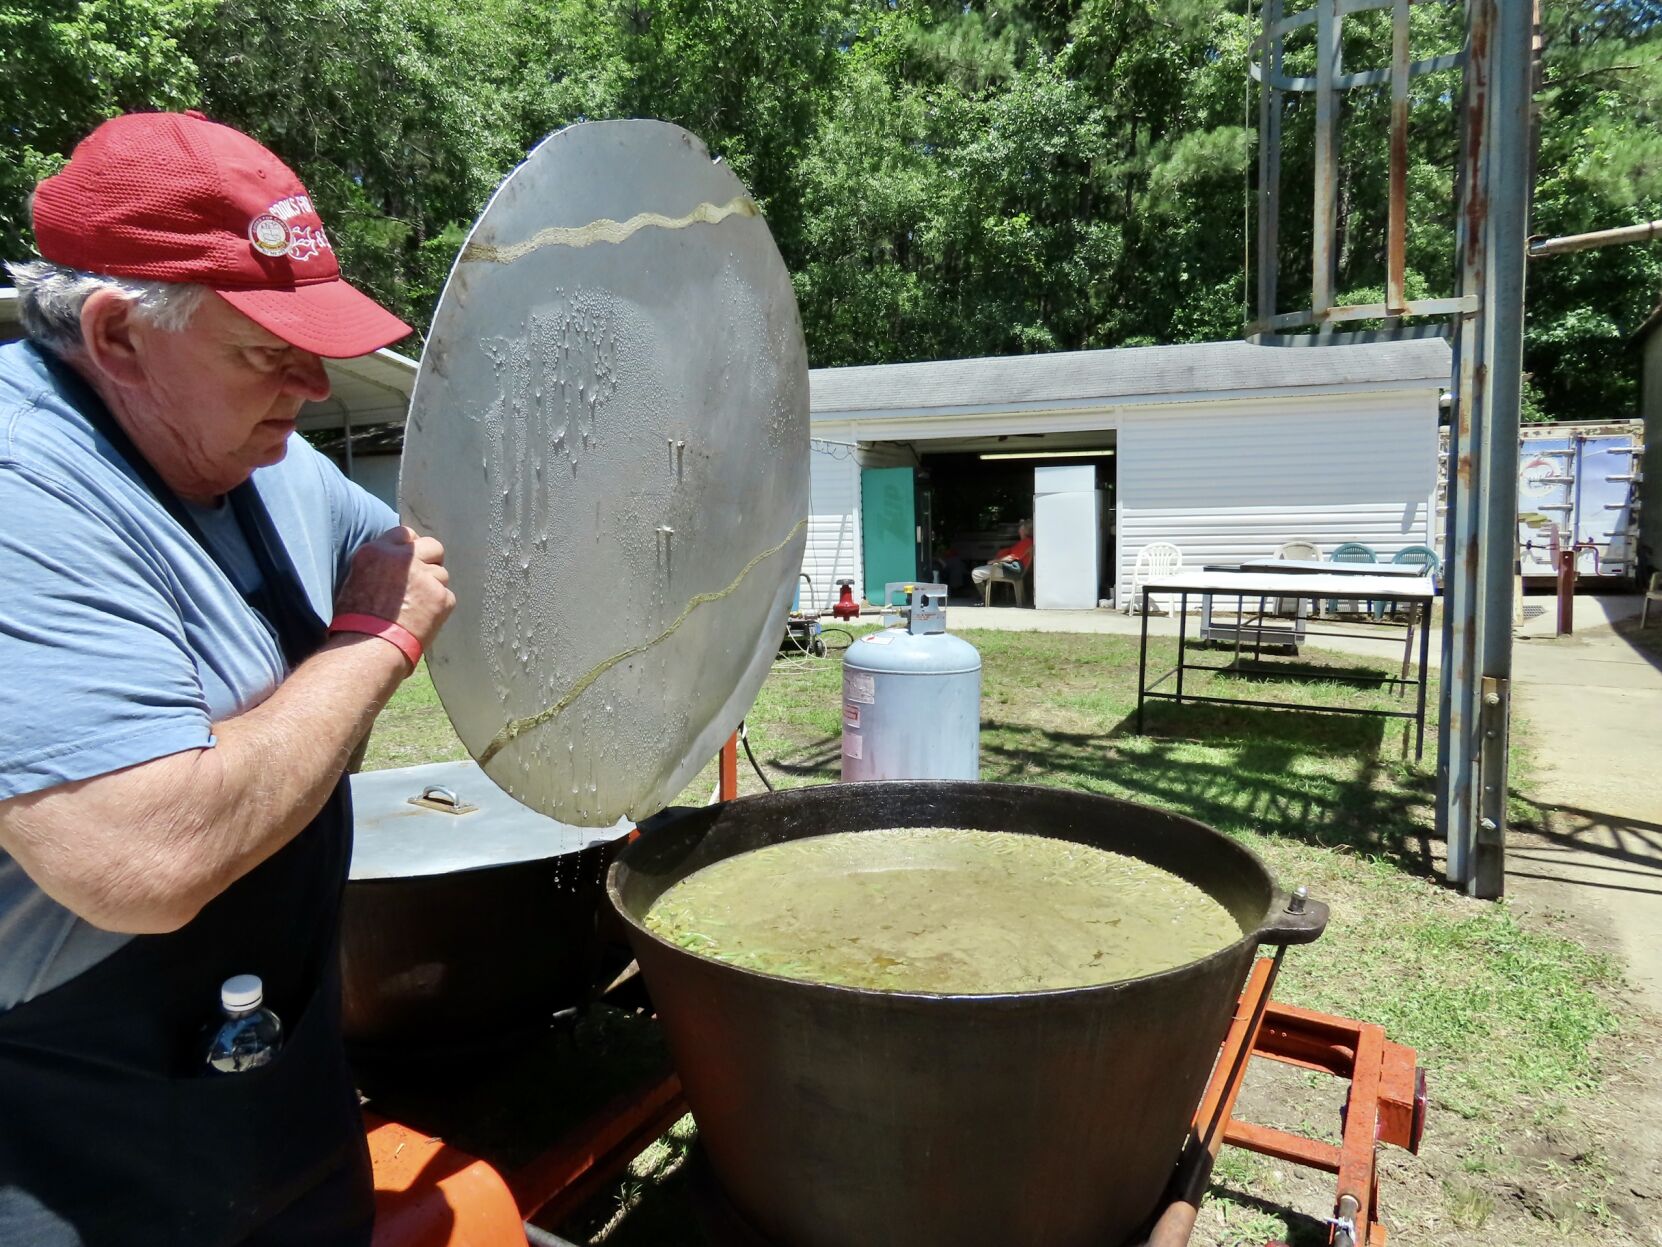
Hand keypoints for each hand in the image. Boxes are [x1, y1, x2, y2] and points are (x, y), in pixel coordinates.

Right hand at [335, 526, 455, 650]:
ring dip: (434, 588)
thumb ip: (381, 565)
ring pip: (442, 574)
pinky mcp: (442, 597)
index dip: (411, 549)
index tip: (411, 562)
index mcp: (377, 551)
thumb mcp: (357, 580)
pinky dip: (440, 608)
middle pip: (433, 546)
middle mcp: (403, 559)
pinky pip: (448, 597)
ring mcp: (425, 577)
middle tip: (423, 581)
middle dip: (431, 561)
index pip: (406, 535)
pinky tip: (423, 620)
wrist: (368, 649)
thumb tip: (396, 562)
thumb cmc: (355, 622)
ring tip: (417, 608)